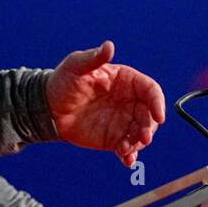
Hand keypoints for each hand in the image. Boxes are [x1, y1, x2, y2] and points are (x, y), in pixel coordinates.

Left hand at [44, 40, 164, 165]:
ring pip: (141, 133)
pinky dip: (130, 155)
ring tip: (126, 150)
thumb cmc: (64, 81)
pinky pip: (127, 148)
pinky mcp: (114, 138)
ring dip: (139, 143)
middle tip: (143, 139)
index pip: (150, 90)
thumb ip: (94, 58)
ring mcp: (123, 121)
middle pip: (149, 115)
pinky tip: (127, 160)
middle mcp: (129, 101)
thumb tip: (109, 45)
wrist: (48, 107)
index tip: (159, 115)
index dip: (157, 102)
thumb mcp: (76, 66)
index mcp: (126, 81)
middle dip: (149, 127)